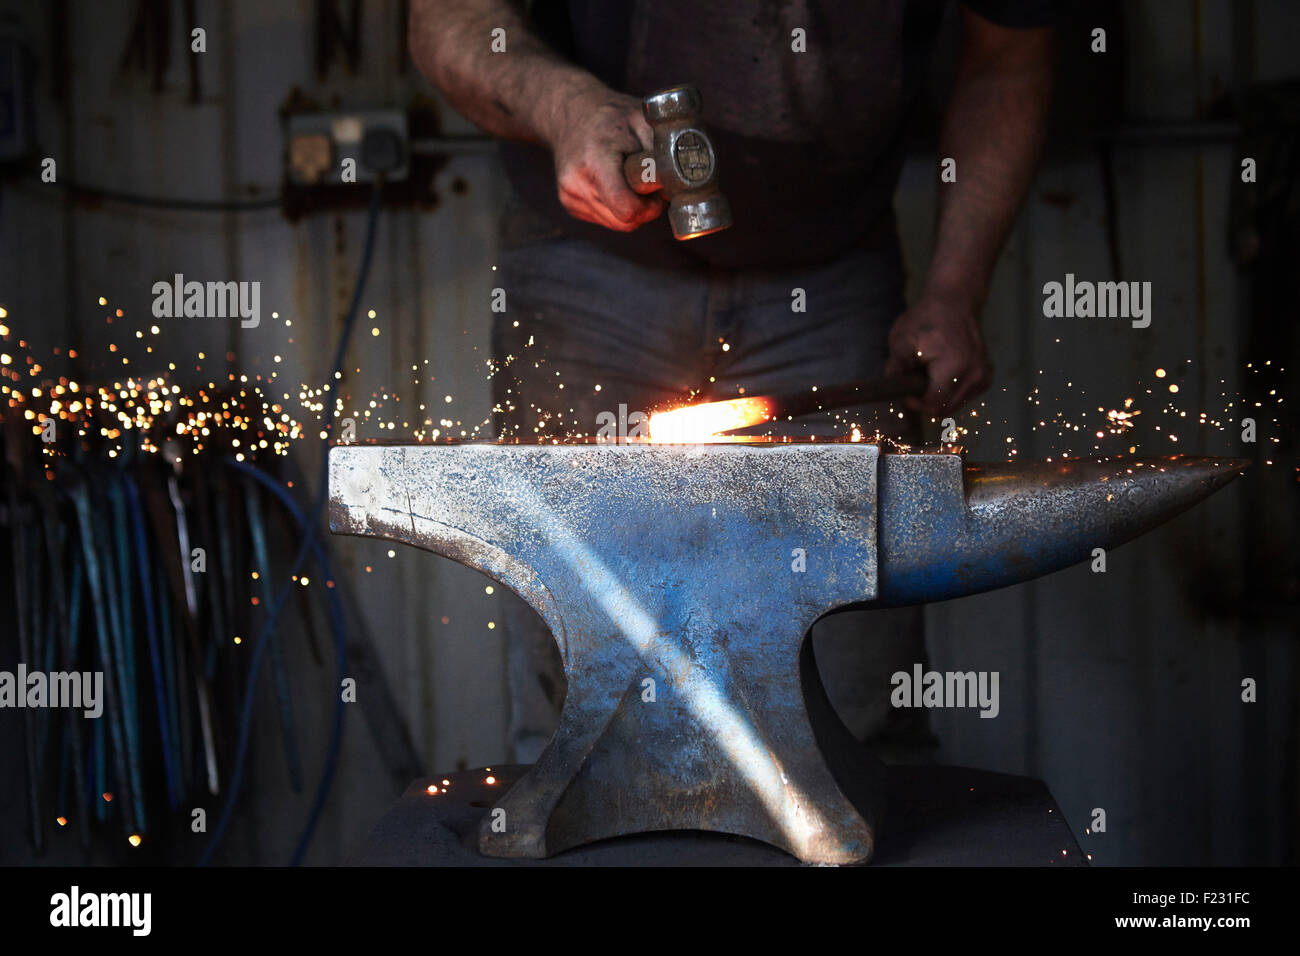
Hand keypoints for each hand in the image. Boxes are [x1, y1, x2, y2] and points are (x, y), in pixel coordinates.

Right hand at [547, 88, 665, 231]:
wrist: (570, 113)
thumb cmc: (610, 116)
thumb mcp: (642, 120)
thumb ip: (661, 152)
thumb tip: (678, 186)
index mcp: (595, 161)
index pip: (627, 210)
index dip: (649, 206)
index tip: (654, 188)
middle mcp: (577, 183)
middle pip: (625, 222)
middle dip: (643, 207)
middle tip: (645, 181)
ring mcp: (571, 197)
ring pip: (617, 224)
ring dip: (631, 209)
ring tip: (629, 179)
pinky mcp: (570, 205)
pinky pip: (606, 220)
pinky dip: (616, 207)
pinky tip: (614, 183)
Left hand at [884, 292, 991, 415]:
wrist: (955, 302)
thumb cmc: (926, 319)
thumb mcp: (901, 341)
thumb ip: (895, 371)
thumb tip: (892, 392)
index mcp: (954, 368)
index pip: (933, 406)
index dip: (915, 404)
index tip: (906, 391)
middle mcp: (975, 376)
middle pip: (944, 410)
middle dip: (925, 401)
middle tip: (914, 382)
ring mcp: (984, 377)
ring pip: (953, 405)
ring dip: (938, 396)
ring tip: (929, 373)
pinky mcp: (986, 378)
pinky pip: (963, 397)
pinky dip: (949, 391)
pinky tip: (943, 373)